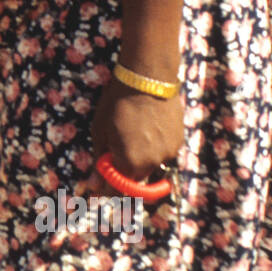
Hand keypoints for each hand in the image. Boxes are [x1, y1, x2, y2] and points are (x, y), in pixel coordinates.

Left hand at [86, 77, 183, 192]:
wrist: (147, 79)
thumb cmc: (116, 104)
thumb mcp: (100, 132)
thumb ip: (100, 161)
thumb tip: (93, 185)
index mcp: (129, 163)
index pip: (118, 190)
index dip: (107, 191)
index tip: (98, 189)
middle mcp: (152, 163)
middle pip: (136, 180)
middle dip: (124, 173)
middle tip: (114, 154)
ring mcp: (168, 153)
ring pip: (150, 166)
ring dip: (139, 159)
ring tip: (132, 132)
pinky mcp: (178, 142)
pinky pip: (162, 153)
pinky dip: (153, 148)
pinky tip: (146, 129)